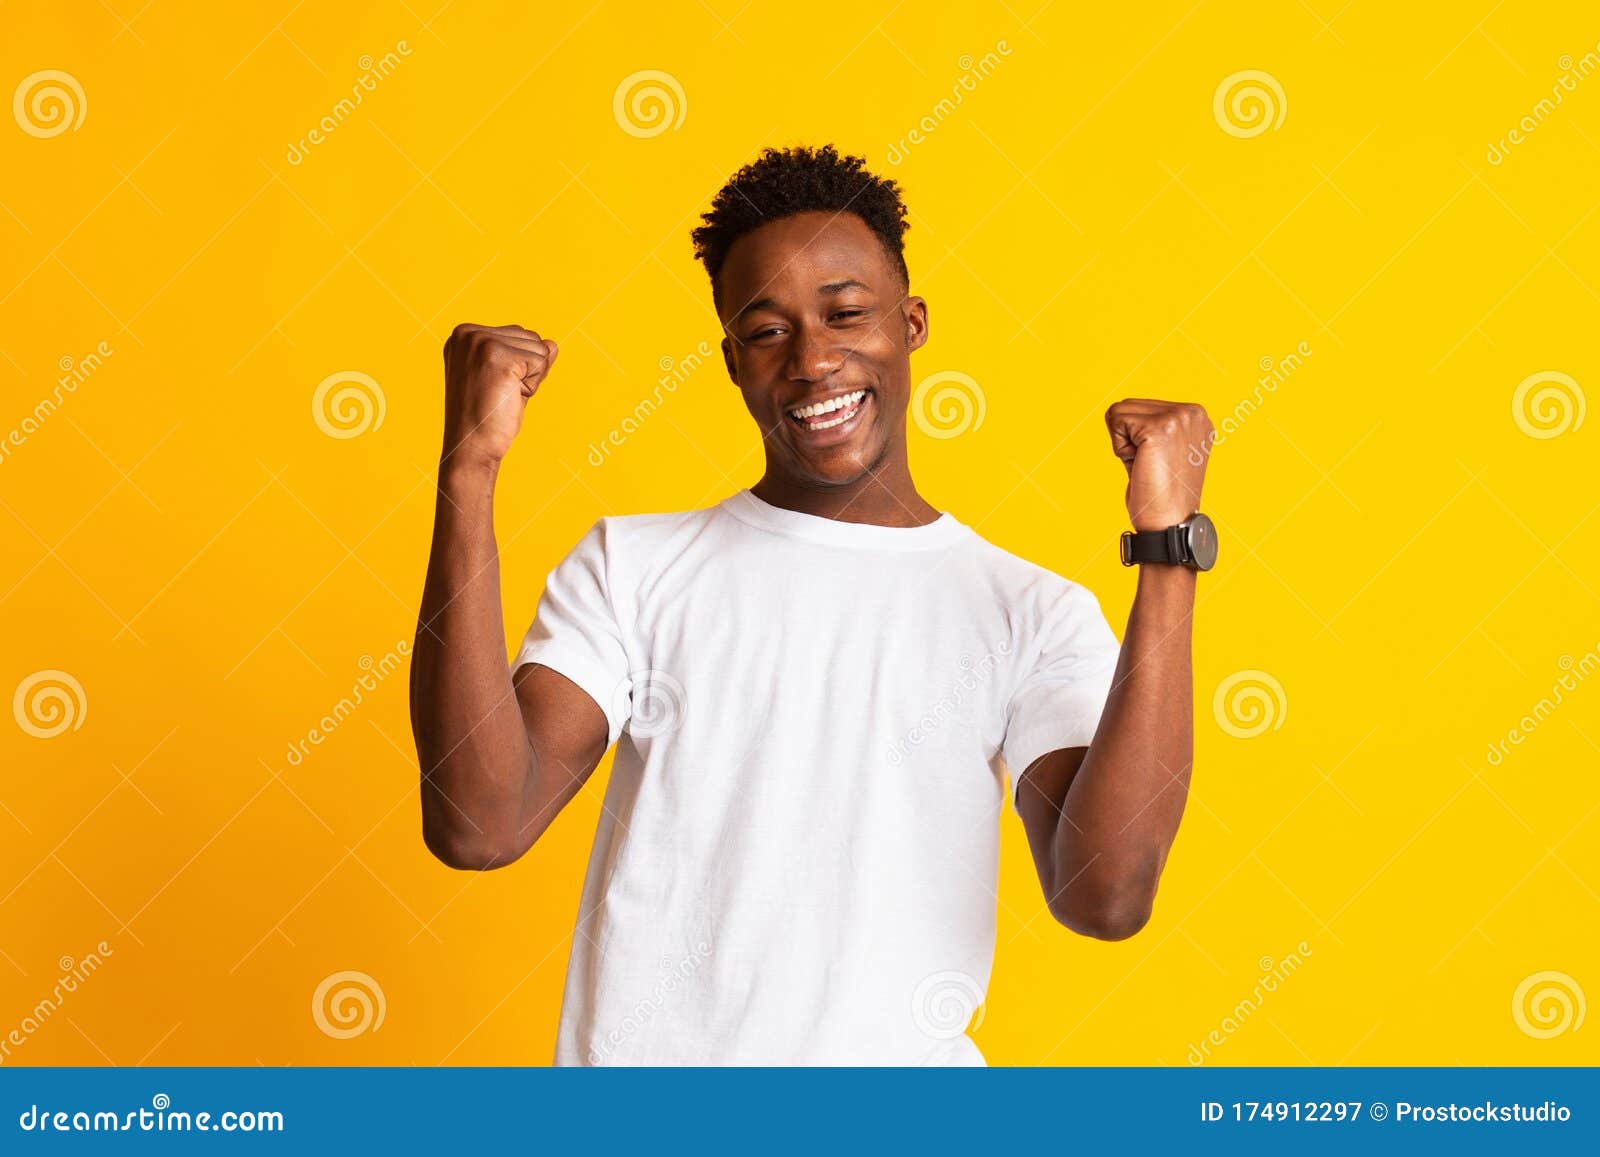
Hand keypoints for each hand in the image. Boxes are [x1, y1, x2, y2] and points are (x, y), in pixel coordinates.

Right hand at [441, 323, 558, 467]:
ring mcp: (481, 342)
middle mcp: (468, 333)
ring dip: (530, 378)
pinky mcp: (498, 356)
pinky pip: (542, 362)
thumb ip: (526, 357)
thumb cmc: (486, 418)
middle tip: (499, 393)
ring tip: (503, 395)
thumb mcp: (507, 379)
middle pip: (530, 336)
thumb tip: (552, 344)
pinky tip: (508, 398)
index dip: (517, 366)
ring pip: (540, 348)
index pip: (517, 333)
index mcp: (464, 334)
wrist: (470, 448)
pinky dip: (533, 386)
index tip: (492, 386)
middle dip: (526, 370)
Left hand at [1104, 399, 1213, 530]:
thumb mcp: (1163, 449)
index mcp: (1196, 415)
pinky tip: (1141, 465)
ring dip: (1123, 442)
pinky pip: (1115, 421)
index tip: (1157, 461)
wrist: (1170, 523)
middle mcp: (1192, 412)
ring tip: (1147, 465)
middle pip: (1128, 404)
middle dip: (1128, 437)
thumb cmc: (1162, 492)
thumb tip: (1119, 410)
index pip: (1142, 406)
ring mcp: (1178, 418)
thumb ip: (1151, 425)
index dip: (1136, 437)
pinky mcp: (1159, 428)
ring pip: (1119, 411)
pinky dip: (1120, 448)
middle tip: (1149, 465)